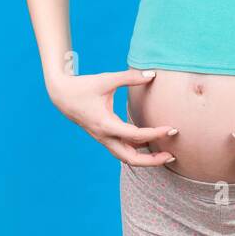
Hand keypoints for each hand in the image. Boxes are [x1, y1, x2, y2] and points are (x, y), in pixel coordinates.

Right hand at [48, 68, 176, 166]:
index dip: (156, 134)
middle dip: (152, 160)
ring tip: (166, 154)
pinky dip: (138, 150)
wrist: (61, 96)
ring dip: (146, 158)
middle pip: (131, 158)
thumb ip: (130, 78)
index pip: (135, 135)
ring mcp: (104, 139)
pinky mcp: (104, 137)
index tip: (172, 129)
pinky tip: (151, 143)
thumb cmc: (83, 86)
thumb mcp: (106, 80)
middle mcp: (105, 136)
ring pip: (126, 157)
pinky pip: (123, 149)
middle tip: (172, 155)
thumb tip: (152, 74)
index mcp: (106, 124)